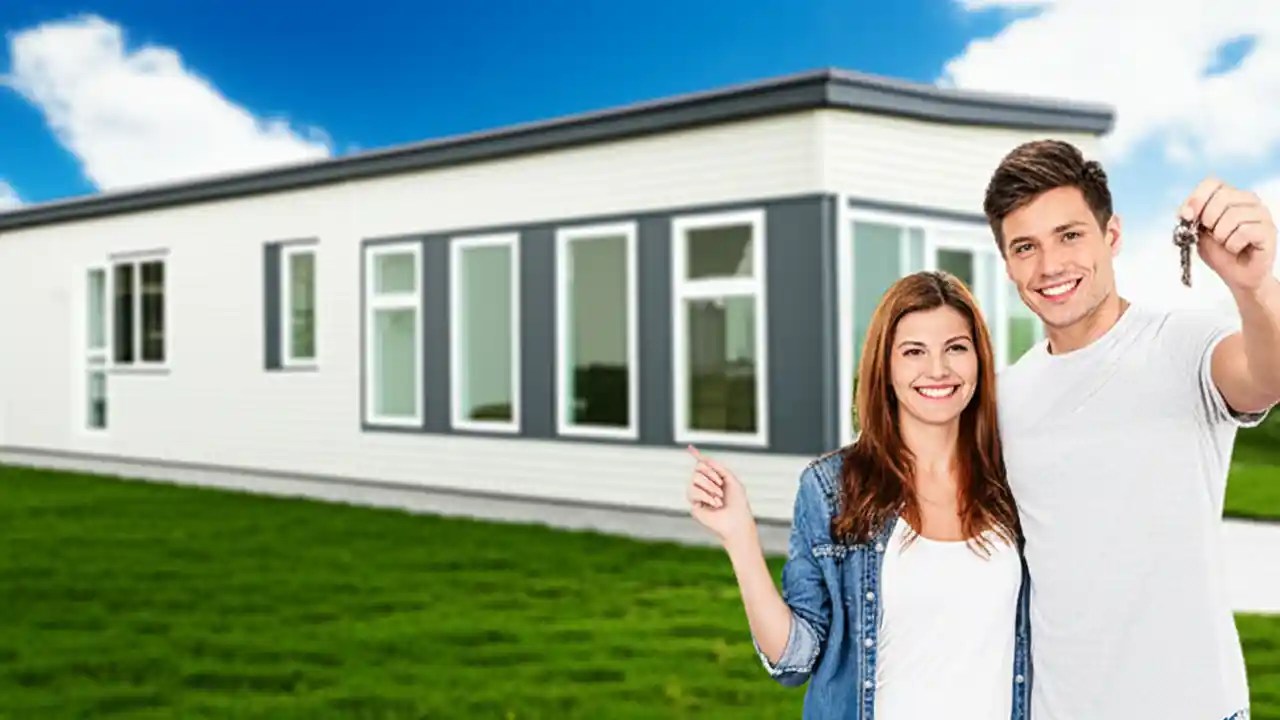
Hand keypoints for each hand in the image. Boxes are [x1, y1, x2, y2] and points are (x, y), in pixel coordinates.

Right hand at [685, 445, 757, 547]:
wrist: (736, 521)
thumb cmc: (738, 503)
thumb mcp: (731, 480)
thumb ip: (718, 467)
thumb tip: (703, 457)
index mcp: (715, 479)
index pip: (703, 465)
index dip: (697, 456)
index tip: (689, 448)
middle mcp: (705, 486)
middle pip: (698, 468)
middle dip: (711, 474)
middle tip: (720, 485)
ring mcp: (698, 495)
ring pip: (694, 478)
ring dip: (710, 487)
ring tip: (719, 498)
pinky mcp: (693, 504)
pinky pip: (693, 491)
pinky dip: (706, 496)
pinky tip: (713, 504)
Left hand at [1181, 178, 1277, 292]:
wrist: (1237, 276)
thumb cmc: (1219, 252)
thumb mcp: (1197, 232)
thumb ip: (1191, 217)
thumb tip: (1187, 211)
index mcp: (1230, 195)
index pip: (1212, 183)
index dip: (1196, 199)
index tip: (1188, 216)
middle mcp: (1249, 200)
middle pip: (1221, 198)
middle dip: (1208, 221)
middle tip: (1213, 235)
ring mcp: (1262, 214)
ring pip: (1233, 216)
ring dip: (1221, 236)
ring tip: (1226, 243)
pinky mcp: (1269, 230)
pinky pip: (1244, 231)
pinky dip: (1233, 244)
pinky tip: (1237, 248)